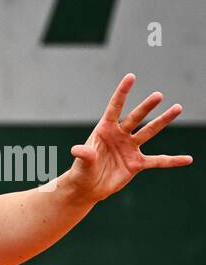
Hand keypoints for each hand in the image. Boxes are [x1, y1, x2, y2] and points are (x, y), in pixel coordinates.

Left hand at [67, 74, 191, 201]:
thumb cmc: (82, 172)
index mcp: (104, 130)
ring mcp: (130, 148)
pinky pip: (158, 161)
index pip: (114, 108)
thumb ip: (84, 155)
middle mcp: (120, 136)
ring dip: (163, 120)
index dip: (123, 92)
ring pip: (149, 132)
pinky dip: (172, 161)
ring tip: (177, 107)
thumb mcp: (82, 163)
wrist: (88, 188)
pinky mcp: (137, 163)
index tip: (131, 77)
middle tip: (158, 95)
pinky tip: (187, 159)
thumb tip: (77, 150)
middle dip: (147, 107)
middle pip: (136, 117)